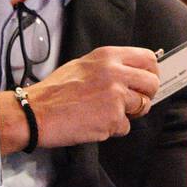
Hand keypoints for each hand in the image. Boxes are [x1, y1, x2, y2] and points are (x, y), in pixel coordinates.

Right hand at [0, 46, 160, 151]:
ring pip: (142, 106)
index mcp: (108, 56)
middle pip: (152, 83)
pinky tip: (94, 123)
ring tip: (105, 113)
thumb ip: (110, 67)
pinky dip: (113, 129)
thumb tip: (133, 73)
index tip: (146, 81)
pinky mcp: (113, 118)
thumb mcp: (83, 65)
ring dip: (129, 114)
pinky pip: (125, 127)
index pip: (147, 58)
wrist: (35, 112)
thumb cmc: (55, 91)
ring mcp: (116, 96)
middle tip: (133, 102)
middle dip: (146, 95)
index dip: (151, 72)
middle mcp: (115, 73)